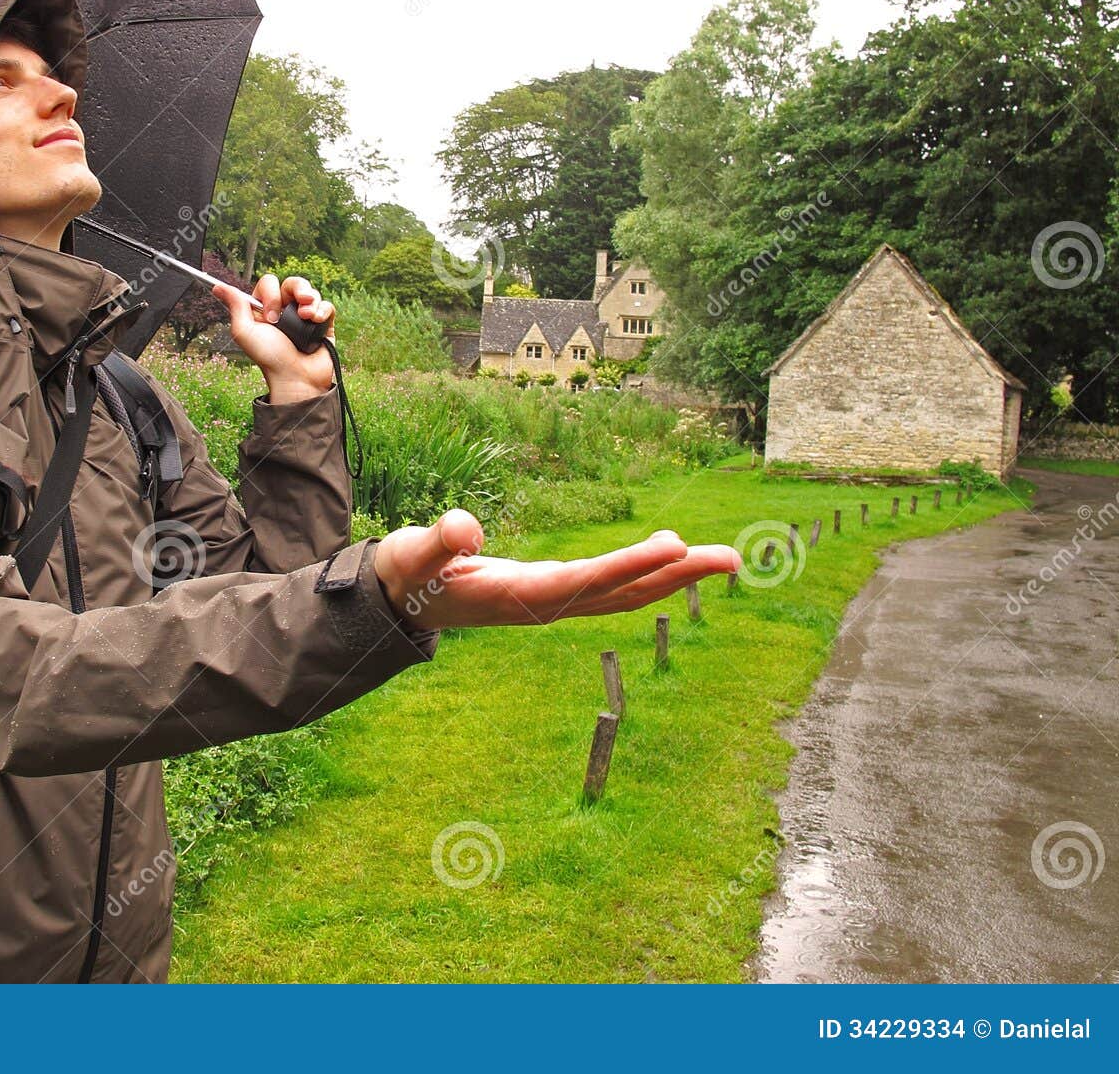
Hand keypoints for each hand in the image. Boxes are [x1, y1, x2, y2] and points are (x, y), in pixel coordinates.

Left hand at [211, 274, 336, 403]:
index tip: (271, 317)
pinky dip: (323, 310)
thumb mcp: (244, 332)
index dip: (270, 294)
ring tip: (307, 316)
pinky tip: (316, 320)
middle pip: (292, 283)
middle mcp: (284, 311)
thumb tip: (218, 286)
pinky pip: (326, 305)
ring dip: (310, 299)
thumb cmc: (269, 358)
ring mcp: (304, 317)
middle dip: (297, 288)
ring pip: (310, 292)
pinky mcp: (322, 325)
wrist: (296, 377)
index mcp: (264, 310)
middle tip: (296, 310)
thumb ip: (235, 306)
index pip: (269, 284)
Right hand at [372, 508, 741, 631]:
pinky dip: (647, 573)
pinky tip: (675, 561)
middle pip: (620, 593)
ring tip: (724, 559)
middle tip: (731, 557)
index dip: (630, 564)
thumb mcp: (410, 555)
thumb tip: (463, 527)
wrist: (399, 604)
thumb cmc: (406, 575)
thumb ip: (435, 542)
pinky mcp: (553, 593)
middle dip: (675, 574)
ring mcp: (552, 602)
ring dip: (674, 577)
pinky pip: (611, 588)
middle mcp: (544, 605)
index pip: (583, 580)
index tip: (675, 546)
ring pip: (623, 594)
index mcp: (515, 596)